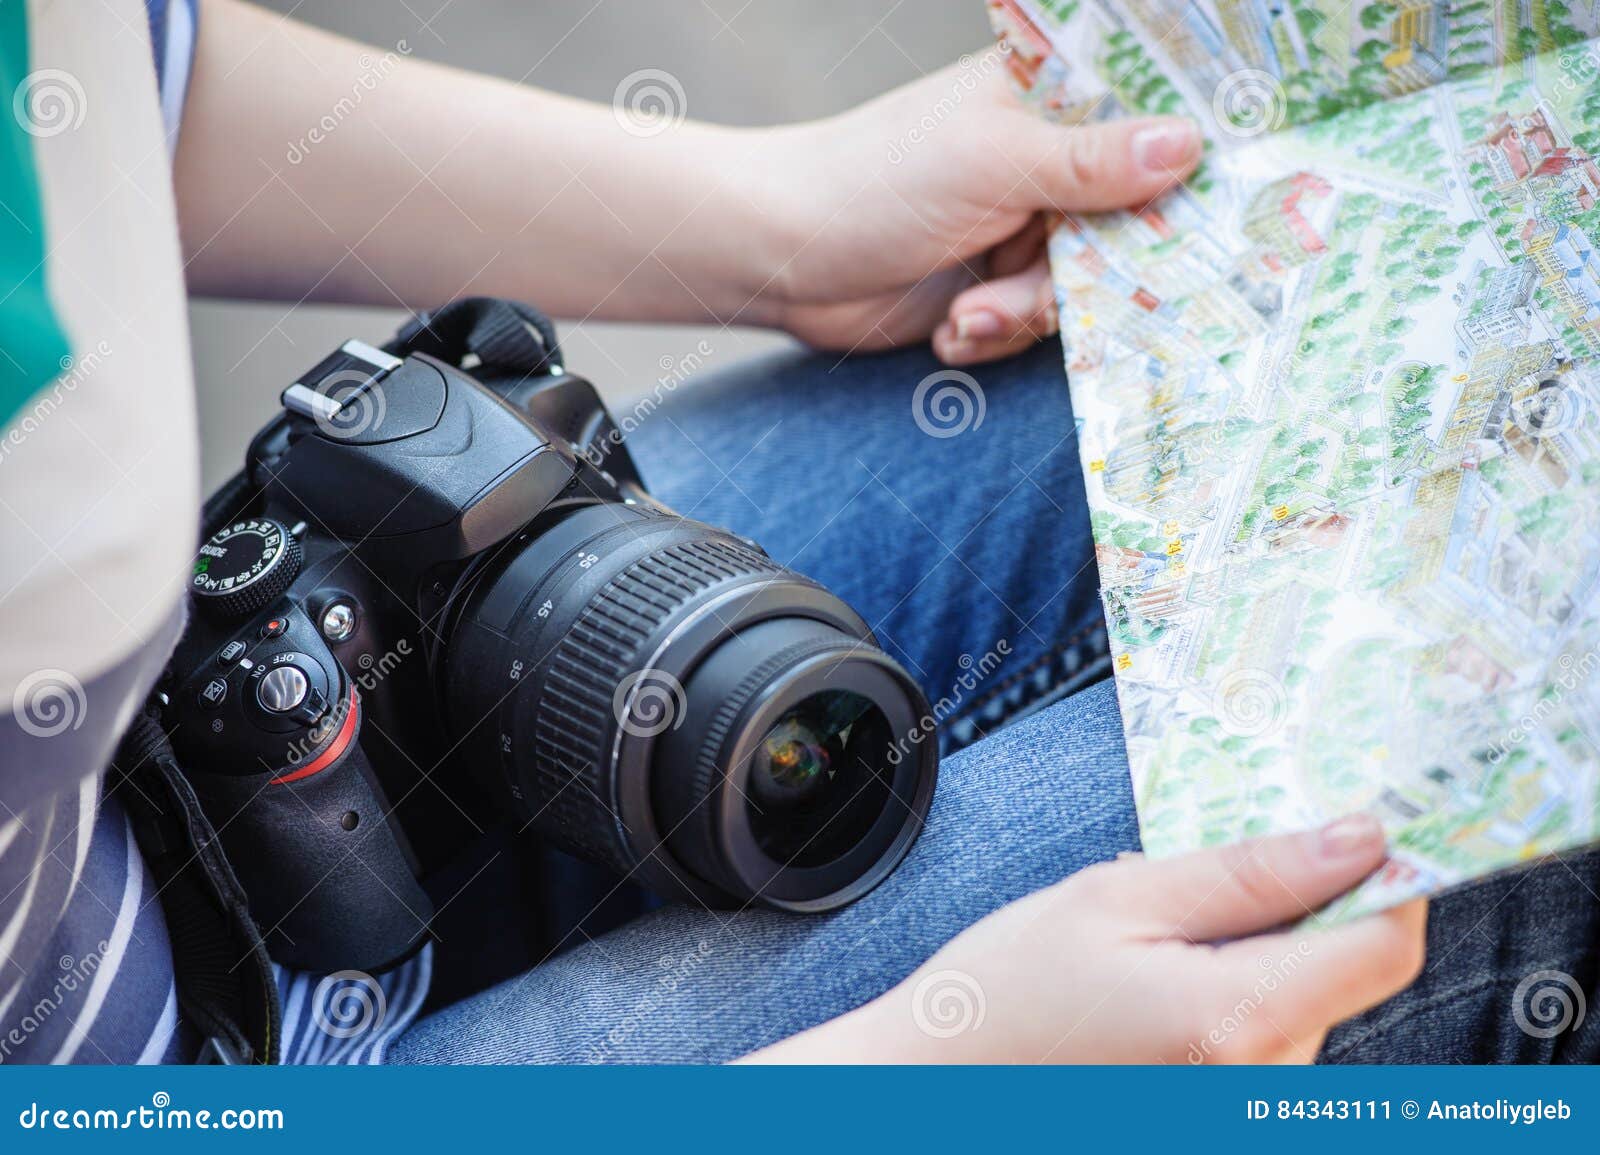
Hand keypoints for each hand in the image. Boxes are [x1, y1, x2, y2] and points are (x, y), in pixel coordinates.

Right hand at [744, 815, 1425, 1062]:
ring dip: (1254, 960)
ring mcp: (1245, 1115)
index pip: (1386, 944)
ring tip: (1149, 951)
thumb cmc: (1004, 998)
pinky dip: (1230, 1004)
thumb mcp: (1114, 901)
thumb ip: (1247, 872)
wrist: (933, 1096)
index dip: (1385, 878)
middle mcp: (1264, 1089)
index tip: (1350, 833)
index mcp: (1240, 1021)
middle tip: (1188, 889)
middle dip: (1292, 914)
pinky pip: (1267, 1046)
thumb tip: (1360, 838)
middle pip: (1344, 975)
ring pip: (1304, 1009)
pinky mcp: (1225, 1120)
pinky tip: (1149, 996)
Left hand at [752, 55, 1201, 364]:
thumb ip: (1091, 162)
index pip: (1148, 116)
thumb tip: (1189, 145)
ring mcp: (1020, 228)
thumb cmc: (874, 182)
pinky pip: (1036, 325)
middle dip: (1094, 270)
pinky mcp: (993, 287)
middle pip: (1133, 219)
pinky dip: (995, 335)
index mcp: (1049, 99)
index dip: (1182, 162)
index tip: (1219, 207)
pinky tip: (952, 330)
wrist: (781, 258)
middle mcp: (1045, 161)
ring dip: (1025, 312)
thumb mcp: (992, 164)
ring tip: (970, 314)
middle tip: (1055, 285)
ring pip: (1086, 286)